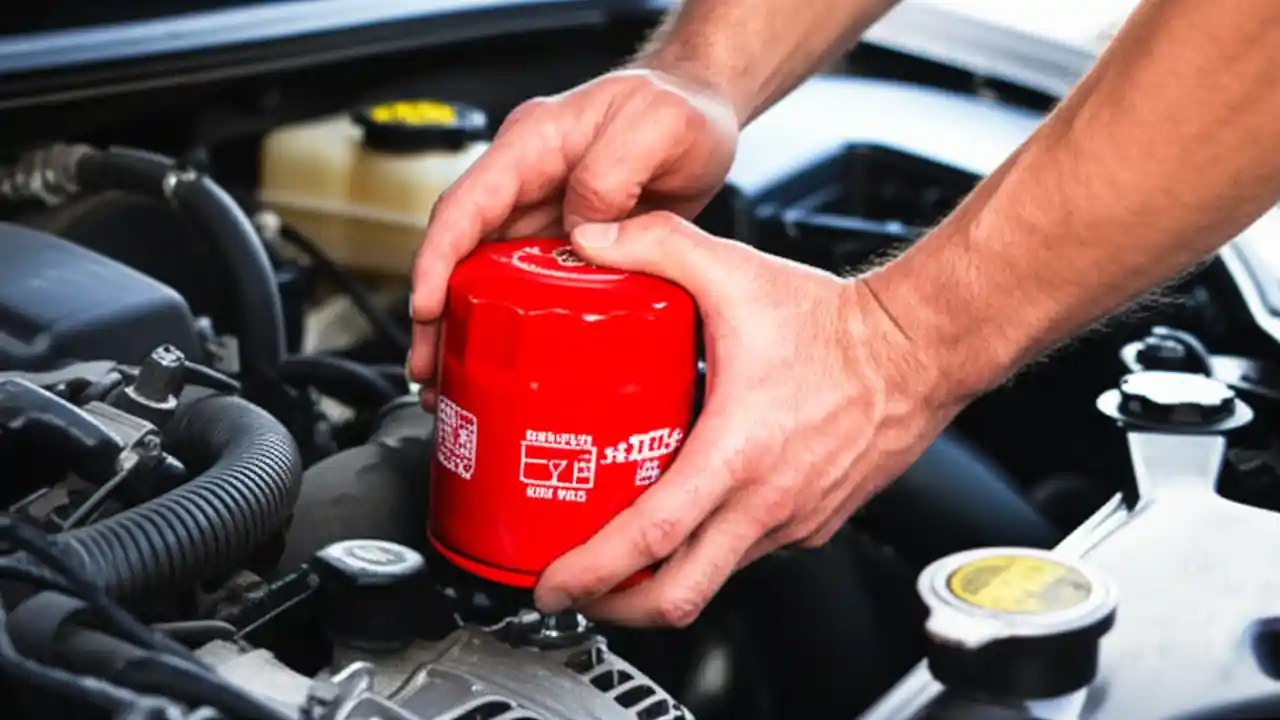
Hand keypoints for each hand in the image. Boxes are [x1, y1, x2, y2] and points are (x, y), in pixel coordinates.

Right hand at [409, 69, 739, 391]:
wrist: (706, 111)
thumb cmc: (681, 104)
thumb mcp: (656, 126)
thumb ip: (612, 173)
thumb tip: (580, 233)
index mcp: (534, 143)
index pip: (466, 204)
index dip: (438, 258)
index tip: (426, 306)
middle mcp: (529, 180)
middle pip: (462, 250)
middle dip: (436, 312)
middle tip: (430, 368)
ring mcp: (547, 212)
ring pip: (488, 276)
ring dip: (467, 327)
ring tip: (455, 381)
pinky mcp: (572, 241)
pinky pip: (532, 286)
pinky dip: (516, 326)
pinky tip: (514, 363)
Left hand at [532, 213, 963, 626]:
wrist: (918, 349)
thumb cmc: (838, 326)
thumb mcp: (734, 271)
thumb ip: (655, 245)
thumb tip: (590, 239)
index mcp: (737, 453)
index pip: (652, 539)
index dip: (592, 571)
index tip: (552, 581)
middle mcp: (766, 502)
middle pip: (678, 596)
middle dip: (615, 606)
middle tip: (573, 591)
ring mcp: (792, 521)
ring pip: (713, 580)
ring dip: (660, 583)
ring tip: (618, 560)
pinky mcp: (813, 523)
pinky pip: (748, 556)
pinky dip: (707, 553)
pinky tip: (687, 517)